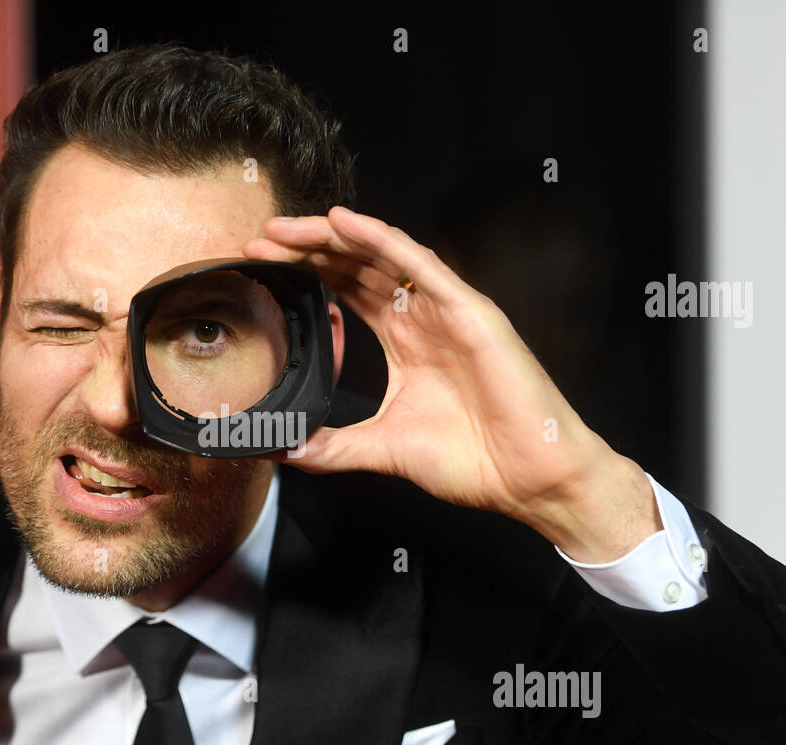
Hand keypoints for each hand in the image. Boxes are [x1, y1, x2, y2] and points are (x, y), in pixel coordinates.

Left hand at [243, 206, 661, 562]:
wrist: (525, 479)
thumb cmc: (473, 459)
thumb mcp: (383, 447)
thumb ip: (333, 446)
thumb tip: (286, 451)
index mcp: (405, 339)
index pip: (347, 290)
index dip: (306, 273)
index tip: (261, 269)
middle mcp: (424, 316)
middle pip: (356, 265)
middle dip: (307, 249)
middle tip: (259, 241)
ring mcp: (447, 310)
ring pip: (381, 254)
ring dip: (330, 236)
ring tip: (283, 229)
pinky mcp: (470, 312)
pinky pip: (419, 264)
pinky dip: (379, 239)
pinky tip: (341, 224)